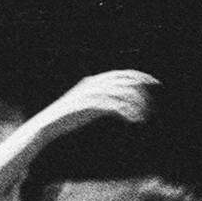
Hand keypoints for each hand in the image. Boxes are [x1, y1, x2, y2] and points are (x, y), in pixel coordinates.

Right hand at [43, 68, 157, 132]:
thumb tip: (118, 101)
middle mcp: (93, 84)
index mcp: (93, 81)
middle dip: (142, 89)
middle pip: (124, 81)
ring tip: (144, 117)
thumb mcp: (85, 104)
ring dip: (136, 104)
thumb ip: (100, 99)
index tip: (155, 83)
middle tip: (153, 103)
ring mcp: (90, 94)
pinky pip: (114, 106)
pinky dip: (127, 112)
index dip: (140, 76)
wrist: (46, 127)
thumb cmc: (66, 119)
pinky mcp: (89, 107)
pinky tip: (134, 120)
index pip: (122, 73)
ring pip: (122, 93)